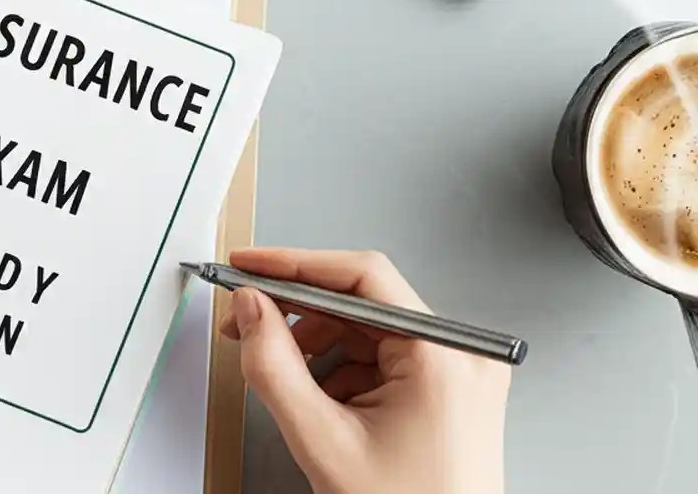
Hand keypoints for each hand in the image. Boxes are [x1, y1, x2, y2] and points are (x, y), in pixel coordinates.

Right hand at [220, 248, 510, 493]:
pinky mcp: (446, 390)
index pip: (361, 278)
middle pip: (363, 302)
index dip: (295, 265)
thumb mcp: (323, 441)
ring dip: (316, 343)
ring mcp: (458, 372)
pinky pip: (383, 356)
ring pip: (368, 329)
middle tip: (246, 317)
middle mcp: (461, 355)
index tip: (250, 265)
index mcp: (441, 356)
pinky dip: (341, 368)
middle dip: (298, 310)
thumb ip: (275, 367)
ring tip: (282, 375)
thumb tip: (251, 310)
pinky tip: (318, 398)